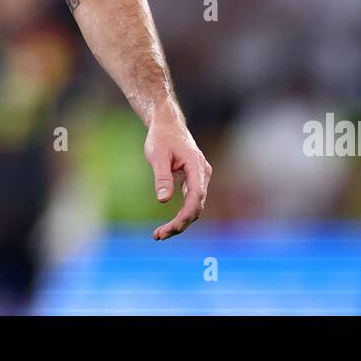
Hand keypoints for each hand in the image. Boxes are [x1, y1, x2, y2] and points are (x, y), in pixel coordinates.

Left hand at [144, 109, 211, 239]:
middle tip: (159, 236)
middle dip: (180, 224)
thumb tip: (164, 201)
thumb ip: (161, 177)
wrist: (168, 124)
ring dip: (180, 222)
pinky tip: (168, 226)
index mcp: (196, 166)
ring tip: (159, 235)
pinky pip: (191, 202)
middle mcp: (203, 173)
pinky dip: (181, 215)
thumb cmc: (162, 138)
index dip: (185, 215)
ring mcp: (201, 177)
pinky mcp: (195, 180)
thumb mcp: (157, 156)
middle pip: (196, 206)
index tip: (171, 228)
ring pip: (195, 206)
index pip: (195, 196)